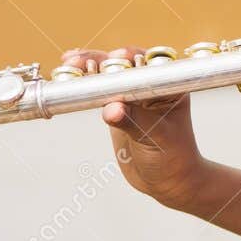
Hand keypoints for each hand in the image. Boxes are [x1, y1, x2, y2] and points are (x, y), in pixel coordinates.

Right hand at [59, 47, 206, 209]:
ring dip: (88, 67)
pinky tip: (69, 75)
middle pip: (124, 65)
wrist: (166, 181)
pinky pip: (99, 91)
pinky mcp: (117, 106)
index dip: (128, 60)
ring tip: (68, 64)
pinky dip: (84, 84)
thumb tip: (111, 109)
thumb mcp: (155, 137)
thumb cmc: (172, 158)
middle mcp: (152, 85)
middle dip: (101, 60)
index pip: (148, 65)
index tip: (112, 60)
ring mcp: (133, 95)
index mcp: (171, 86)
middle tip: (79, 62)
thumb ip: (133, 121)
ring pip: (108, 74)